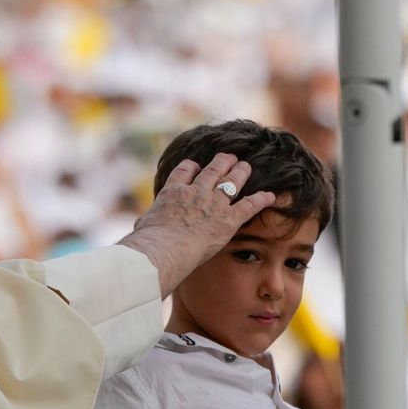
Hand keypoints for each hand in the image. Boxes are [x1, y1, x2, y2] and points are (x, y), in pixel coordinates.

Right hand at [120, 153, 275, 298]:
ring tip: (246, 166)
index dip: (191, 167)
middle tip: (228, 157)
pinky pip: (249, 205)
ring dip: (240, 172)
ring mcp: (212, 204)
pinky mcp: (227, 219)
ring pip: (231, 181)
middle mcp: (194, 192)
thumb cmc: (146, 246)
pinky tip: (271, 195)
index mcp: (172, 193)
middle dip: (221, 163)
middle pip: (211, 171)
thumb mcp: (140, 232)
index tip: (195, 165)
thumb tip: (135, 235)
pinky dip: (262, 200)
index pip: (184, 172)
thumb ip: (144, 229)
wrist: (161, 250)